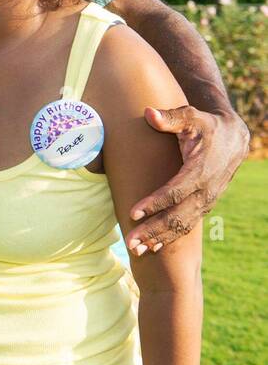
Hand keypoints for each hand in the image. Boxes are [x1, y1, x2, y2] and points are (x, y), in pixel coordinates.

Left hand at [125, 106, 248, 254]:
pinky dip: (170, 238)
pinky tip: (152, 247)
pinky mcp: (204, 205)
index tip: (134, 212)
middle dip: (153, 230)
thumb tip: (149, 113)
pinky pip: (187, 226)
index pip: (176, 191)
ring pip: (182, 226)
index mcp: (200, 170)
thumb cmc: (206, 125)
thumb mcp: (191, 117)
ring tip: (137, 251)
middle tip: (130, 242)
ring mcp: (206, 201)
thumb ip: (171, 117)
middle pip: (178, 216)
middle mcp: (205, 191)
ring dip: (159, 239)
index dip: (155, 203)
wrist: (234, 139)